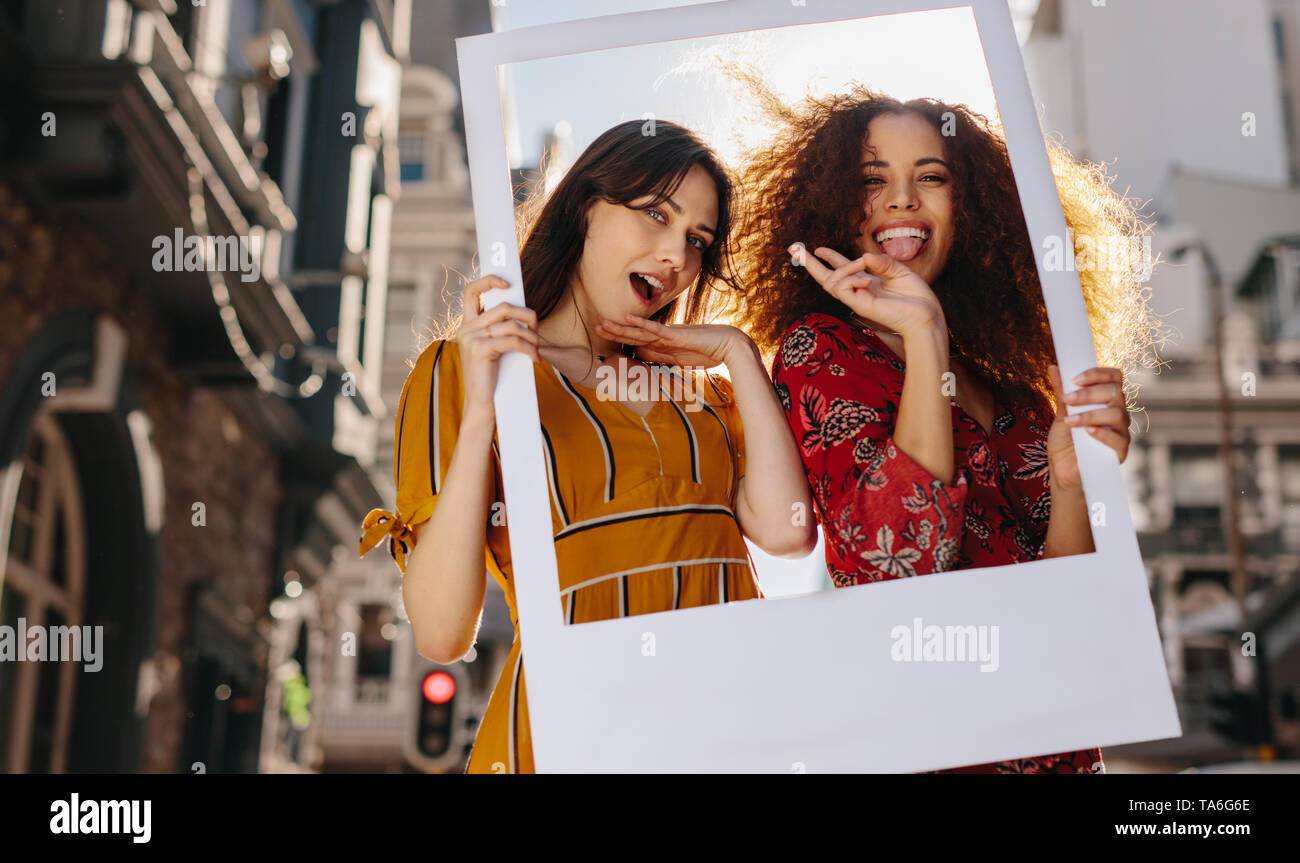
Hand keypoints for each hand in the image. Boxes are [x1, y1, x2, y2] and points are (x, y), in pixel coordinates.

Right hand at [454, 275, 538, 417]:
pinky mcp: (480, 350)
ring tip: (537, 348)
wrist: (482, 407)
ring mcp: (471, 338)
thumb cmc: (493, 379)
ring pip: (511, 324)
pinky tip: (535, 358)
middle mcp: (466, 329)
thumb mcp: (496, 349)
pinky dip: (529, 348)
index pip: (472, 291)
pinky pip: (513, 341)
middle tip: (536, 329)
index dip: (489, 281)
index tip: (508, 283)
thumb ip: (502, 330)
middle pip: (504, 306)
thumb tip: (526, 314)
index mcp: (468, 326)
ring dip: (531, 336)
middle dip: (527, 315)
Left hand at [595, 315, 746, 368]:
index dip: (622, 339)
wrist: (731, 346)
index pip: (639, 342)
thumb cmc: (710, 352)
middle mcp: (664, 337)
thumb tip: (643, 356)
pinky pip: (654, 329)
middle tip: (597, 326)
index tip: (607, 337)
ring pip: (639, 331)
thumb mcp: (681, 359)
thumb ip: (664, 357)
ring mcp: (669, 334)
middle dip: (615, 331)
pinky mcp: (676, 335)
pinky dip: (640, 324)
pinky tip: (627, 318)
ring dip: (620, 328)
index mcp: (666, 343)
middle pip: (635, 334)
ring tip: (603, 324)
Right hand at [793, 244, 944, 337]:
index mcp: (868, 282)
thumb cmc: (916, 296)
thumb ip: (881, 262)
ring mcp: (857, 299)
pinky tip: (866, 279)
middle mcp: (859, 290)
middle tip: (795, 248)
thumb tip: (863, 257)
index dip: (828, 258)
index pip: (842, 269)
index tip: (816, 248)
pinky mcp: (859, 306)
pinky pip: (842, 289)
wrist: (925, 316)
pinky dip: (850, 279)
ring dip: (842, 268)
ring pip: (832, 283)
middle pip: (826, 278)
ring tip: (860, 264)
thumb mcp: (900, 270)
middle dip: (810, 264)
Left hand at [1045, 364, 1129, 490]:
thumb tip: (1054, 368)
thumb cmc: (1065, 443)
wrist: (1063, 472)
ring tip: (1070, 421)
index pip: (1114, 378)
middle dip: (1089, 394)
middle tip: (1067, 399)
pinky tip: (1086, 433)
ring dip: (1090, 414)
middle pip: (1115, 393)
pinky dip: (1101, 433)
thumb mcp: (1061, 415)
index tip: (1074, 379)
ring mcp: (1121, 432)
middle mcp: (1118, 413)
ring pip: (1117, 414)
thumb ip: (1062, 393)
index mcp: (1106, 401)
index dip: (1097, 373)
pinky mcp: (1121, 451)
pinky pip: (1119, 438)